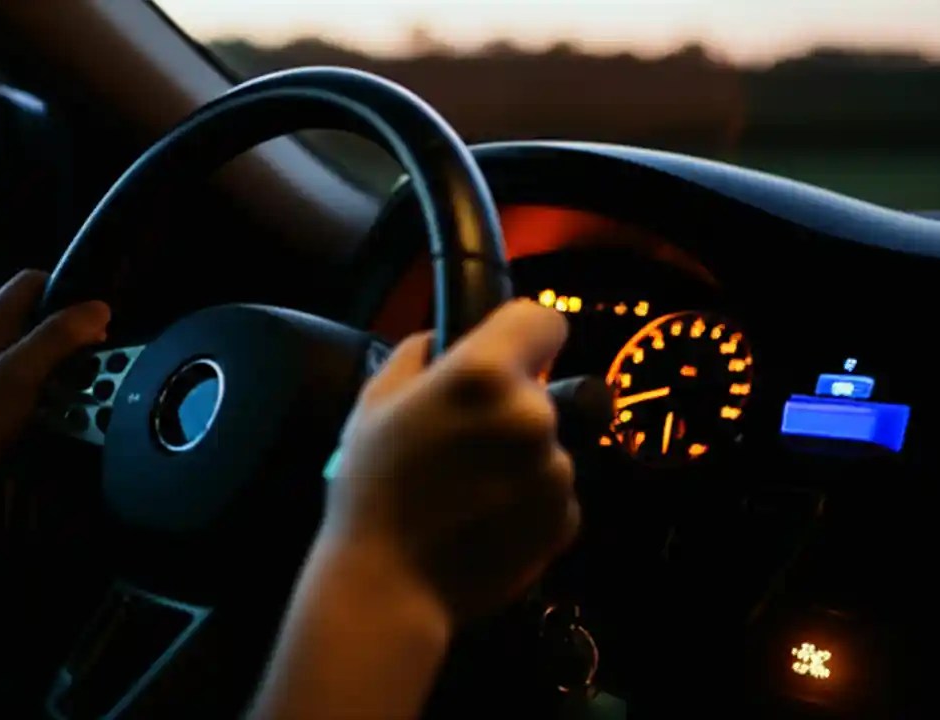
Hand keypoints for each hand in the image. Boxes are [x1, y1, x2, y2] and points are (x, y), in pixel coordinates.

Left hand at [0, 270, 109, 480]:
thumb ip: (60, 335)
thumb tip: (101, 307)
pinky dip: (50, 378)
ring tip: (87, 378)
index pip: (32, 281)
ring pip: (36, 343)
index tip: (96, 319)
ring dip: (64, 356)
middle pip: (37, 312)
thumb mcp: (22, 372)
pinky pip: (29, 370)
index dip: (67, 290)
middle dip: (70, 329)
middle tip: (98, 353)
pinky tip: (64, 399)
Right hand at [325, 299, 577, 622]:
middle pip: (538, 390)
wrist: (388, 585)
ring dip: (518, 458)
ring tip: (467, 491)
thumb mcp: (374, 402)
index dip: (525, 333)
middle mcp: (533, 415)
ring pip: (546, 444)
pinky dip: (528, 502)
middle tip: (461, 442)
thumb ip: (416, 354)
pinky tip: (484, 520)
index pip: (543, 319)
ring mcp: (557, 470)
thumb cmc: (371, 487)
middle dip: (509, 407)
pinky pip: (553, 492)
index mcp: (485, 374)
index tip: (506, 354)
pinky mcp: (567, 519)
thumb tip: (443, 342)